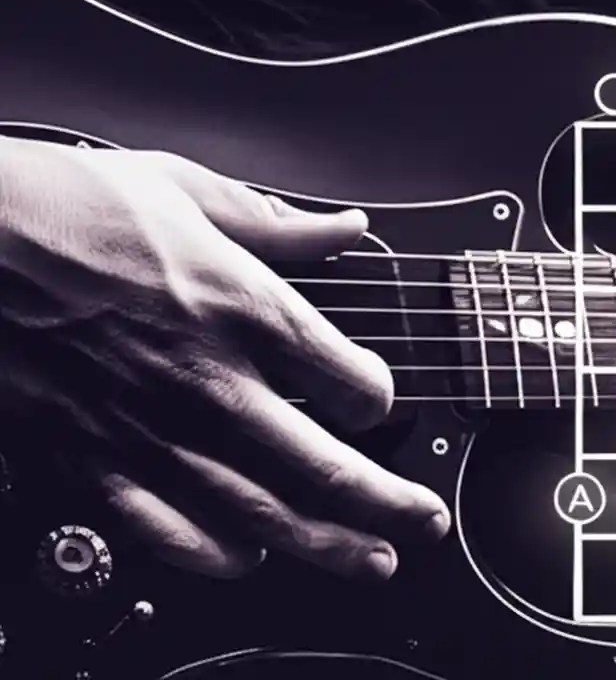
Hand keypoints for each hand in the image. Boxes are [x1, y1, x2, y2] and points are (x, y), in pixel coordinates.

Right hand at [0, 138, 449, 579]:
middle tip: (424, 522)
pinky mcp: (88, 462)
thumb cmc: (56, 206)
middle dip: (390, 503)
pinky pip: (166, 532)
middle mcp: (208, 379)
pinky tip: (248, 559)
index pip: (351, 380)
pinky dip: (217, 555)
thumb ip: (273, 222)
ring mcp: (148, 431)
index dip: (379, 398)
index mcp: (241, 306)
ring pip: (261, 513)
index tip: (376, 401)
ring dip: (327, 545)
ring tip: (372, 562)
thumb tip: (343, 226)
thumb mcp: (179, 187)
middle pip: (327, 466)